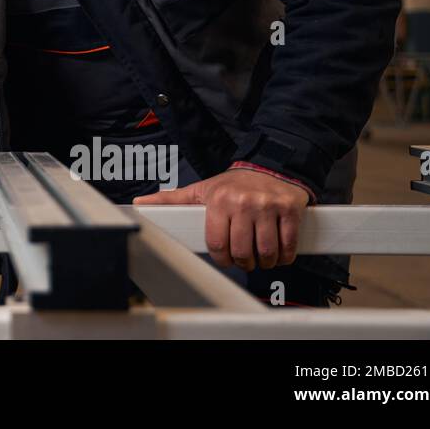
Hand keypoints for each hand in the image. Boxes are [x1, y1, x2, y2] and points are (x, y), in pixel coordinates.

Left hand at [132, 168, 308, 270]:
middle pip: (241, 251)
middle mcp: (243, 202)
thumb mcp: (201, 189)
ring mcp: (267, 206)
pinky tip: (279, 253)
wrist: (271, 166)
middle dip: (244, 262)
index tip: (226, 260)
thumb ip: (172, 200)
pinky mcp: (290, 210)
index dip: (222, 259)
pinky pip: (288, 244)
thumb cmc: (234, 184)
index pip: (217, 243)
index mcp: (219, 200)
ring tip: (261, 257)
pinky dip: (285, 256)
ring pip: (266, 252)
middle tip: (245, 259)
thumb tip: (139, 204)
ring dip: (265, 262)